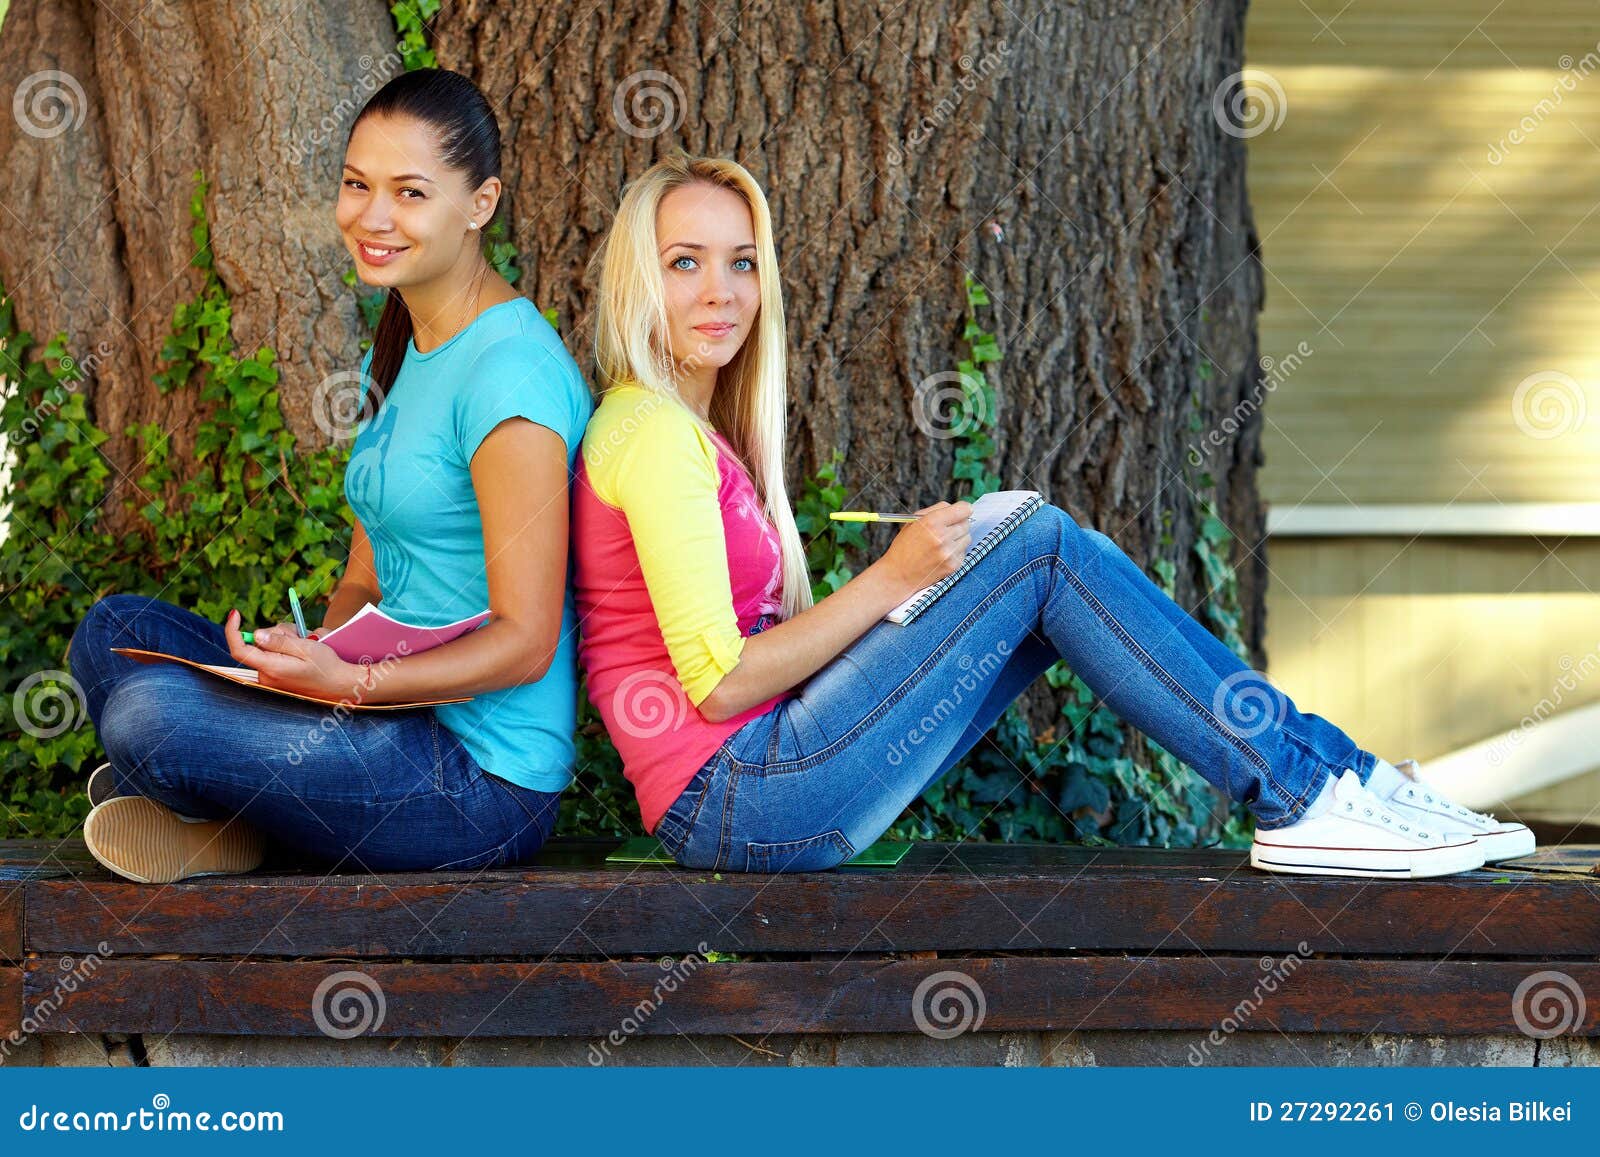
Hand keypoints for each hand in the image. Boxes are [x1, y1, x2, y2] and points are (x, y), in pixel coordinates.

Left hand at [225, 609, 354, 700]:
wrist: (338, 685)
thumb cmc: (326, 666)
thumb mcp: (306, 648)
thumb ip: (279, 641)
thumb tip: (256, 634)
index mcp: (272, 668)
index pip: (240, 649)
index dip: (232, 630)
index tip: (236, 613)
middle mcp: (266, 676)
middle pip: (258, 644)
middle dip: (276, 633)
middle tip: (300, 635)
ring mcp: (270, 679)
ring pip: (267, 648)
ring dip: (283, 641)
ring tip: (305, 646)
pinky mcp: (275, 679)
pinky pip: (272, 656)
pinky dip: (284, 650)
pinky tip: (301, 654)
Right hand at [877, 500, 972, 596]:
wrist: (898, 575)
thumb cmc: (904, 547)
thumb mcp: (913, 522)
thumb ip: (935, 510)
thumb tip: (956, 507)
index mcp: (932, 522)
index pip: (964, 509)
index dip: (962, 509)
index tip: (959, 512)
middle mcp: (942, 537)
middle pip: (967, 523)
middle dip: (958, 524)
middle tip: (946, 529)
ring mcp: (949, 553)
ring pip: (967, 537)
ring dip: (958, 538)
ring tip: (942, 543)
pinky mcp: (953, 565)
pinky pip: (964, 552)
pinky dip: (956, 552)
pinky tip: (941, 555)